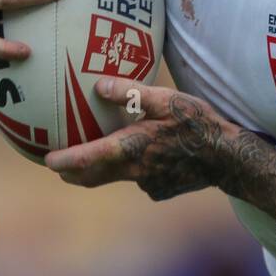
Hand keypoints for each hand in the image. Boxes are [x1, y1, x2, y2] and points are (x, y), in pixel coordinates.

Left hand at [46, 77, 232, 200]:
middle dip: (73, 173)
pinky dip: (136, 169)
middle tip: (58, 166)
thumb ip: (131, 93)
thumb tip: (99, 85)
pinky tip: (149, 156)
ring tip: (98, 156)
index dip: (64, 161)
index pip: (87, 159)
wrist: (229, 158)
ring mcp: (148, 184)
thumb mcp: (167, 100)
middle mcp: (134, 171)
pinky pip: (140, 180)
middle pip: (93, 177)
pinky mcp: (161, 190)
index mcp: (132, 148)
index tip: (47, 161)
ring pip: (117, 177)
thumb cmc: (198, 124)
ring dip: (104, 169)